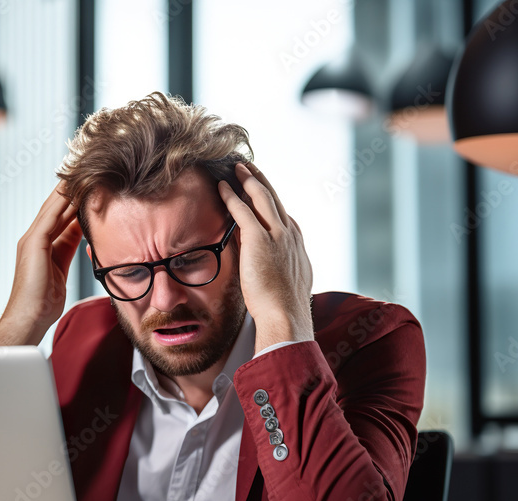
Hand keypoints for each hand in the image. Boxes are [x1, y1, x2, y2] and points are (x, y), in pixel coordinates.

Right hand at [0, 181, 83, 345]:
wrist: (28, 319)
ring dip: (67, 189)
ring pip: (53, 207)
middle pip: (55, 205)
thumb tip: (83, 231)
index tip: (89, 183)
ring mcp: (32, 239)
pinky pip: (50, 218)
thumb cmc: (43, 303)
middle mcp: (34, 237)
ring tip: (82, 171)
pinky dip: (62, 204)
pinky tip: (74, 191)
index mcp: (42, 243)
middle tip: (86, 167)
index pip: (60, 214)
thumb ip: (70, 247)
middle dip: (70, 187)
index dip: (73, 197)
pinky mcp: (33, 244)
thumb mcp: (62, 268)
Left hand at [217, 162, 313, 351]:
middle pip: (273, 199)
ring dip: (247, 179)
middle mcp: (289, 234)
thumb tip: (262, 259)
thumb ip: (276, 264)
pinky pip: (243, 211)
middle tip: (247, 167)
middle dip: (259, 180)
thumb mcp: (285, 279)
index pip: (280, 214)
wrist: (286, 316)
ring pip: (261, 197)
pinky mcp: (260, 240)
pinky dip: (232, 196)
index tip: (258, 188)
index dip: (268, 199)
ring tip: (237, 167)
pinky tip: (222, 187)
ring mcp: (277, 235)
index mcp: (295, 243)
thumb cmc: (282, 307)